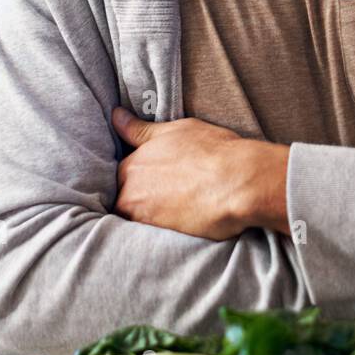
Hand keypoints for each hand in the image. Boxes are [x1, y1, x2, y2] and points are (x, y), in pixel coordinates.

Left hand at [111, 108, 289, 239]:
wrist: (239, 181)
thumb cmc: (212, 150)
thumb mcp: (175, 130)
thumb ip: (140, 130)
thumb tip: (116, 116)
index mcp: (132, 164)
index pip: (123, 175)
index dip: (142, 177)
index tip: (160, 179)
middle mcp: (130, 191)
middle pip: (126, 198)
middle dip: (142, 198)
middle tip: (172, 195)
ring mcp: (142, 216)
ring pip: (137, 218)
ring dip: (151, 216)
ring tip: (178, 209)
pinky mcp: (158, 238)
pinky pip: (150, 237)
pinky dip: (161, 231)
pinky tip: (181, 223)